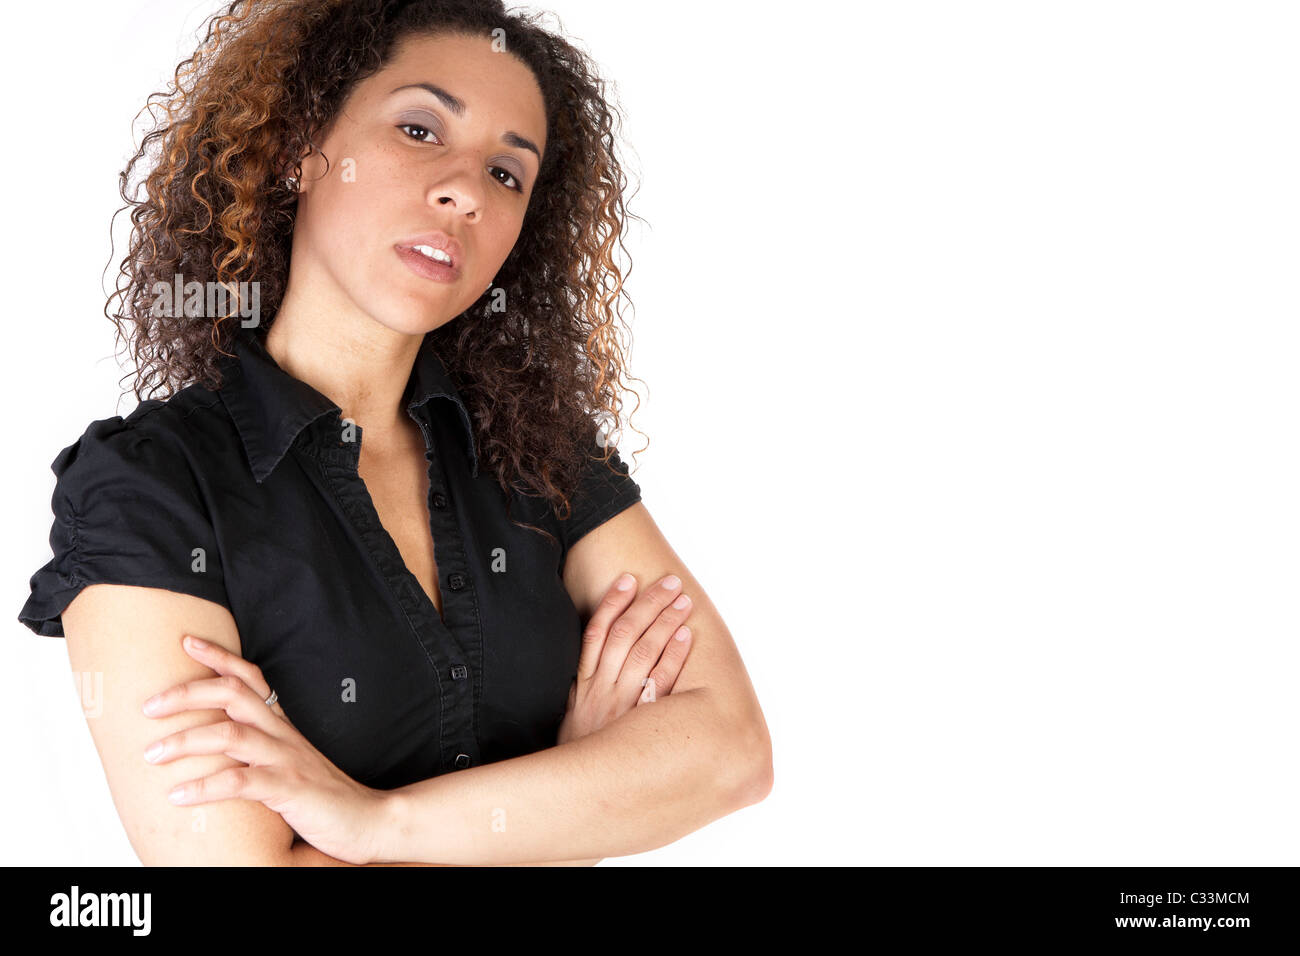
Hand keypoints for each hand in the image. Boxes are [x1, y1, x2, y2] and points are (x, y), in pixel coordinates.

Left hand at [141, 634, 388, 864]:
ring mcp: (286, 759)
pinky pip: (240, 781)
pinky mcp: (288, 789)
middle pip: (233, 694)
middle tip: (148, 706)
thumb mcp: (289, 763)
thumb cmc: (322, 796)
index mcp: (282, 726)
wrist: (366, 819)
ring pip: (231, 734)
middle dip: (187, 693)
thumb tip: (219, 746)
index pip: (250, 678)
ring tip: (152, 754)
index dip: (219, 656)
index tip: (187, 641)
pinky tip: (178, 794)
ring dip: (186, 740)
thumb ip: (260, 750)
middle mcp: (282, 735)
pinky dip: (205, 786)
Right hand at [557, 572, 693, 745]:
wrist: (579, 795)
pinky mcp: (642, 723)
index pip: (596, 632)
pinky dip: (674, 658)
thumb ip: (583, 683)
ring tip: (682, 601)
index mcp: (583, 684)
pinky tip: (686, 638)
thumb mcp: (572, 715)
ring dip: (665, 623)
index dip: (612, 603)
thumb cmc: (581, 752)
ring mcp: (622, 705)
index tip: (628, 579)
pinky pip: (660, 684)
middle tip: (670, 584)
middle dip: (649, 605)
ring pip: (644, 653)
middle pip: (626, 635)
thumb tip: (596, 649)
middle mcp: (602, 689)